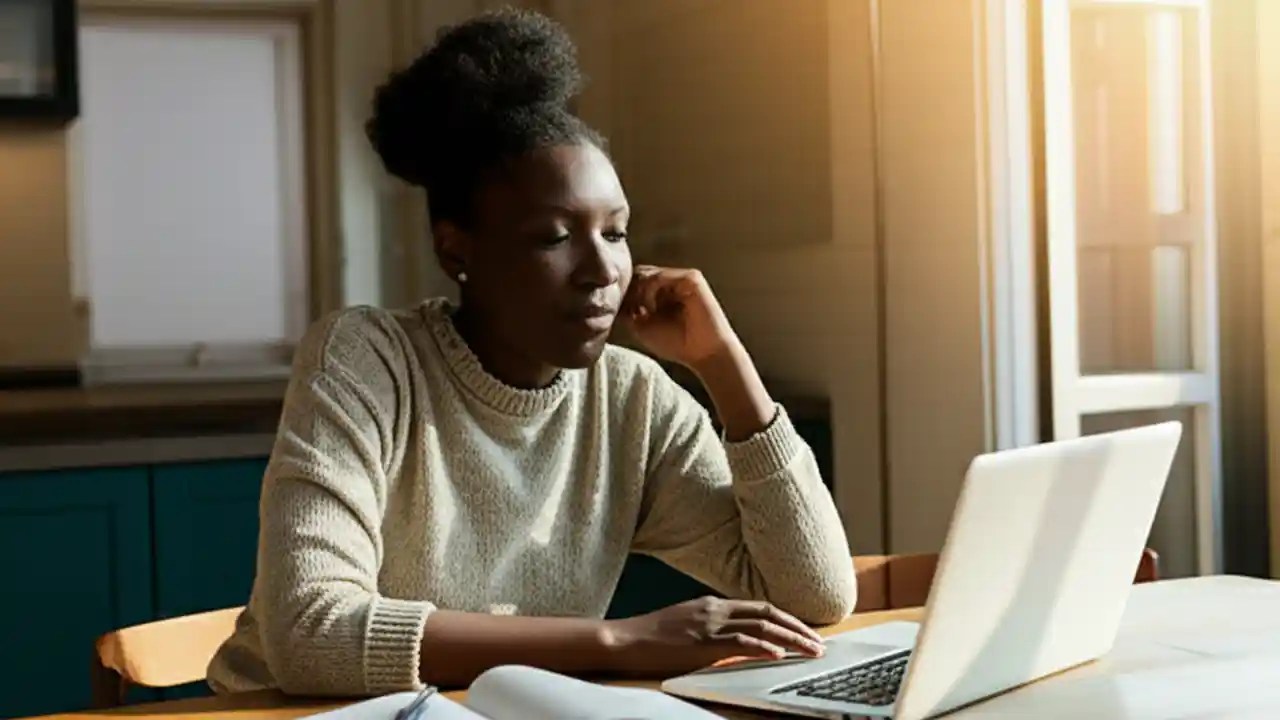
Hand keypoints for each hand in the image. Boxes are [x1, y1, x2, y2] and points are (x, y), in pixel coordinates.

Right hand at [601, 596, 826, 677]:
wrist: (625, 639)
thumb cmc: (653, 636)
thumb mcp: (689, 625)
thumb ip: (715, 629)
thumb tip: (740, 641)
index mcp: (714, 604)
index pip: (762, 606)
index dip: (789, 619)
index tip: (807, 632)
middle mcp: (716, 608)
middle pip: (769, 612)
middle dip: (798, 628)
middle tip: (819, 644)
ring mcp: (709, 624)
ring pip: (761, 626)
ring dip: (791, 639)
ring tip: (810, 652)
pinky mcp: (701, 643)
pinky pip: (739, 642)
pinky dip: (762, 647)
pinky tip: (777, 654)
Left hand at [622, 266, 737, 369]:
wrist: (704, 354)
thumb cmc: (677, 344)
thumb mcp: (643, 326)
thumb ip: (628, 311)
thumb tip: (610, 301)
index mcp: (661, 292)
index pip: (634, 282)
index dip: (624, 295)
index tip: (618, 313)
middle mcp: (671, 282)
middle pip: (638, 274)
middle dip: (629, 292)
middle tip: (628, 312)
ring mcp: (681, 278)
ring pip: (646, 274)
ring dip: (638, 293)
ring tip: (642, 313)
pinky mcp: (691, 278)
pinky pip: (660, 276)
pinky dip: (650, 291)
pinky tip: (652, 309)